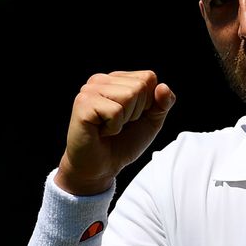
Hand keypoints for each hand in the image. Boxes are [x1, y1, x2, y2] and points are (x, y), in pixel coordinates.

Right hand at [59, 70, 175, 194]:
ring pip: (129, 95)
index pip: (149, 77)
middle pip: (140, 86)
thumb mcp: (151, 122)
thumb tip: (163, 86)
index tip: (132, 117)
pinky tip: (101, 132)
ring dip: (125, 120)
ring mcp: (89, 90)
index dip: (148, 103)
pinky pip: (115, 111)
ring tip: (109, 127)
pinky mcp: (82, 104)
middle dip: (137, 112)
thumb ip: (163, 103)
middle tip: (118, 125)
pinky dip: (114, 128)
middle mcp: (100, 80)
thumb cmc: (122, 143)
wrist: (101, 168)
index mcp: (116, 79)